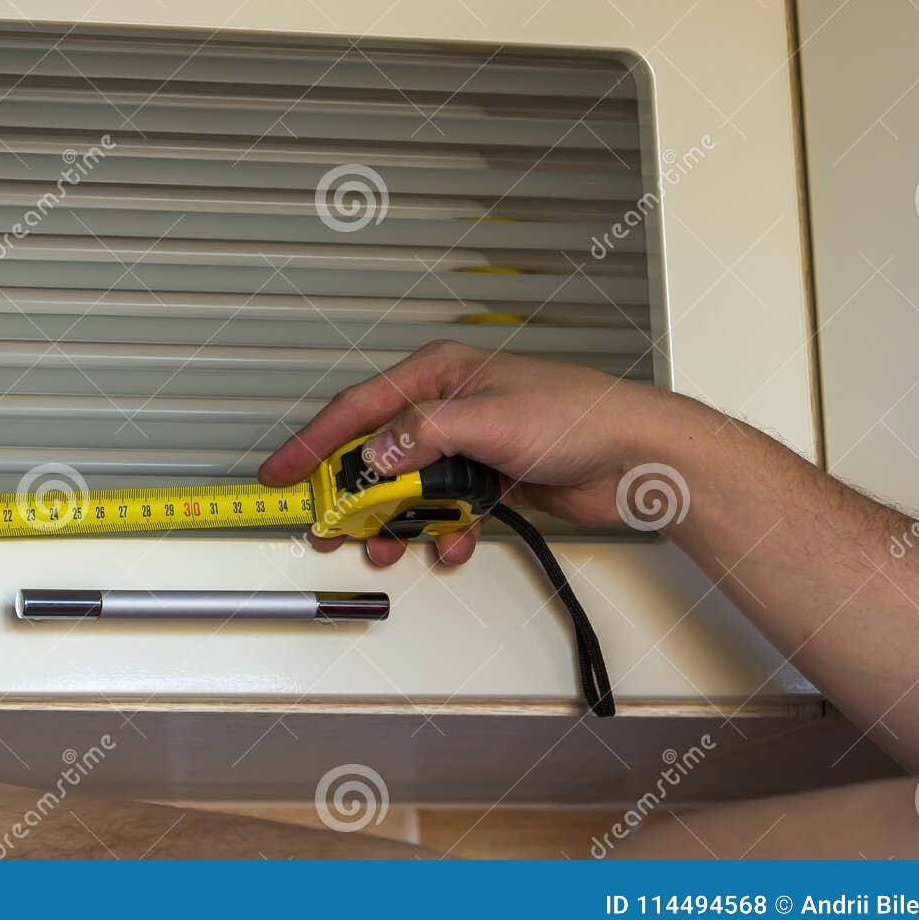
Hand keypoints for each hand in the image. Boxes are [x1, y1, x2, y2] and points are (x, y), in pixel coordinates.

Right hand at [259, 341, 697, 564]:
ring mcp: (468, 445)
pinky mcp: (490, 479)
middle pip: (378, 453)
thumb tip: (375, 452)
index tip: (280, 473)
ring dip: (398, 521)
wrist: (638, 457)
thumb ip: (421, 434)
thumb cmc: (578, 415)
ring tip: (387, 546)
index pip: (359, 407)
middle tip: (328, 527)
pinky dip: (442, 531)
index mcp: (440, 373)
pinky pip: (446, 509)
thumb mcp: (487, 419)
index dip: (313, 442)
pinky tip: (450, 543)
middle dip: (353, 495)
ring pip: (409, 487)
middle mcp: (449, 405)